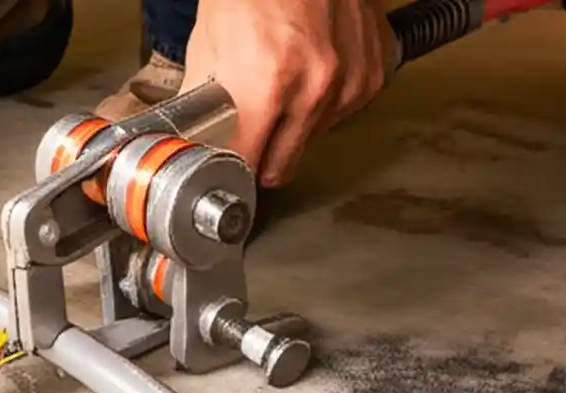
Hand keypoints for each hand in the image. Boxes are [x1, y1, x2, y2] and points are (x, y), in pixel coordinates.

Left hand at [180, 0, 396, 186]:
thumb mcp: (206, 48)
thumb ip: (201, 103)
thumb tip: (193, 138)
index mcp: (267, 86)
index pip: (245, 162)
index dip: (231, 168)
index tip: (225, 170)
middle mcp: (314, 89)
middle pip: (282, 165)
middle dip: (261, 157)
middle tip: (250, 136)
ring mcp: (349, 84)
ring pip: (312, 140)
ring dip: (295, 127)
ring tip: (281, 86)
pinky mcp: (373, 75)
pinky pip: (342, 113)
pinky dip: (324, 102)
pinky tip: (309, 74)